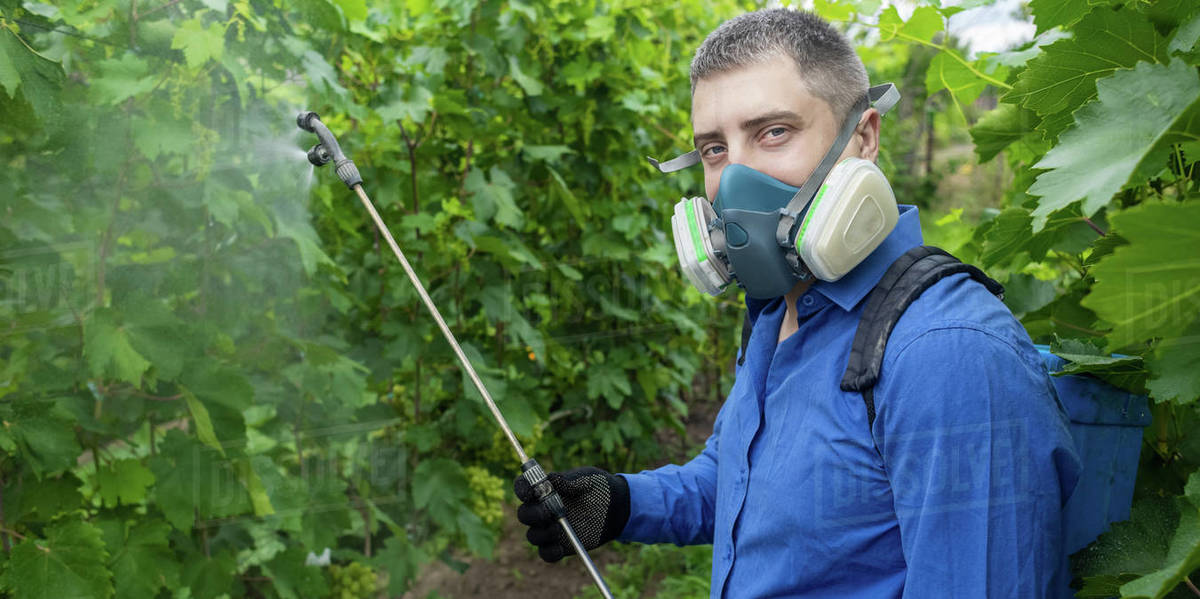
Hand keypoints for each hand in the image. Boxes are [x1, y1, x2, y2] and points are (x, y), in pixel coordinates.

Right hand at [512, 466, 629, 562]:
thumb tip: (552, 479)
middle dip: (532, 514)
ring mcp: (548, 528)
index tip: (530, 492)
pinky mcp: (559, 544)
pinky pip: (546, 554)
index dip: (522, 489)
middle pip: (524, 514)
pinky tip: (561, 548)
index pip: (523, 487)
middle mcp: (541, 509)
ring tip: (558, 528)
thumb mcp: (587, 478)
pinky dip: (550, 553)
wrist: (616, 507)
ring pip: (533, 536)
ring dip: (541, 534)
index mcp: (544, 489)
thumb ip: (569, 480)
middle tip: (548, 513)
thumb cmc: (598, 487)